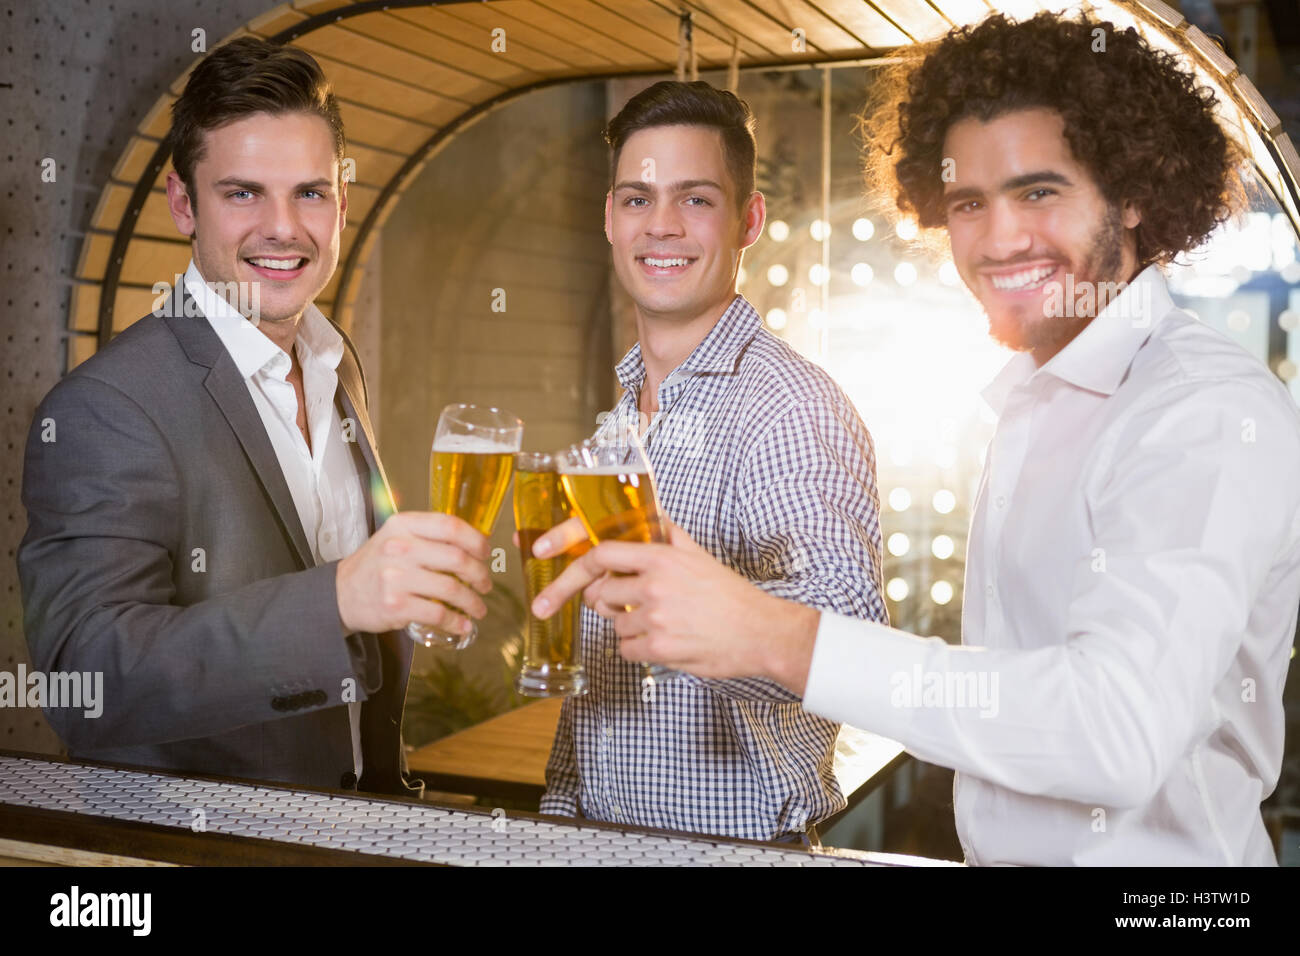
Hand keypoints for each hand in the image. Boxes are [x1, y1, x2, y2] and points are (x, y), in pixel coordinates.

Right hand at [336, 512, 492, 634]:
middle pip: (457, 558)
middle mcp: (399, 547)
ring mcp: (396, 577)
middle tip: (485, 584)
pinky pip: (438, 613)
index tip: (486, 552)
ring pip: (451, 588)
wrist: (341, 593)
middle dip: (479, 574)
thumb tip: (475, 544)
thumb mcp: (396, 537)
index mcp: (403, 525)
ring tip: (478, 608)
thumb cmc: (377, 565)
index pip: (450, 525)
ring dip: (472, 602)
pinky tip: (463, 624)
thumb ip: (429, 536)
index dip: (476, 539)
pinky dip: (456, 622)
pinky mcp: (395, 605)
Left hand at [530, 520, 820, 690]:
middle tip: (636, 606)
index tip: (550, 563)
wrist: (759, 631)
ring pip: (614, 625)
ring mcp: (655, 617)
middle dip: (610, 603)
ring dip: (630, 628)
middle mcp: (654, 584)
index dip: (575, 562)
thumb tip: (641, 516)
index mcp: (661, 557)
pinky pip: (626, 650)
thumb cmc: (728, 594)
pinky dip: (639, 650)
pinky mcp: (659, 647)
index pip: (602, 553)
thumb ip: (664, 535)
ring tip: (665, 623)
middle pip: (600, 595)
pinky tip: (666, 642)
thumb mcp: (696, 553)